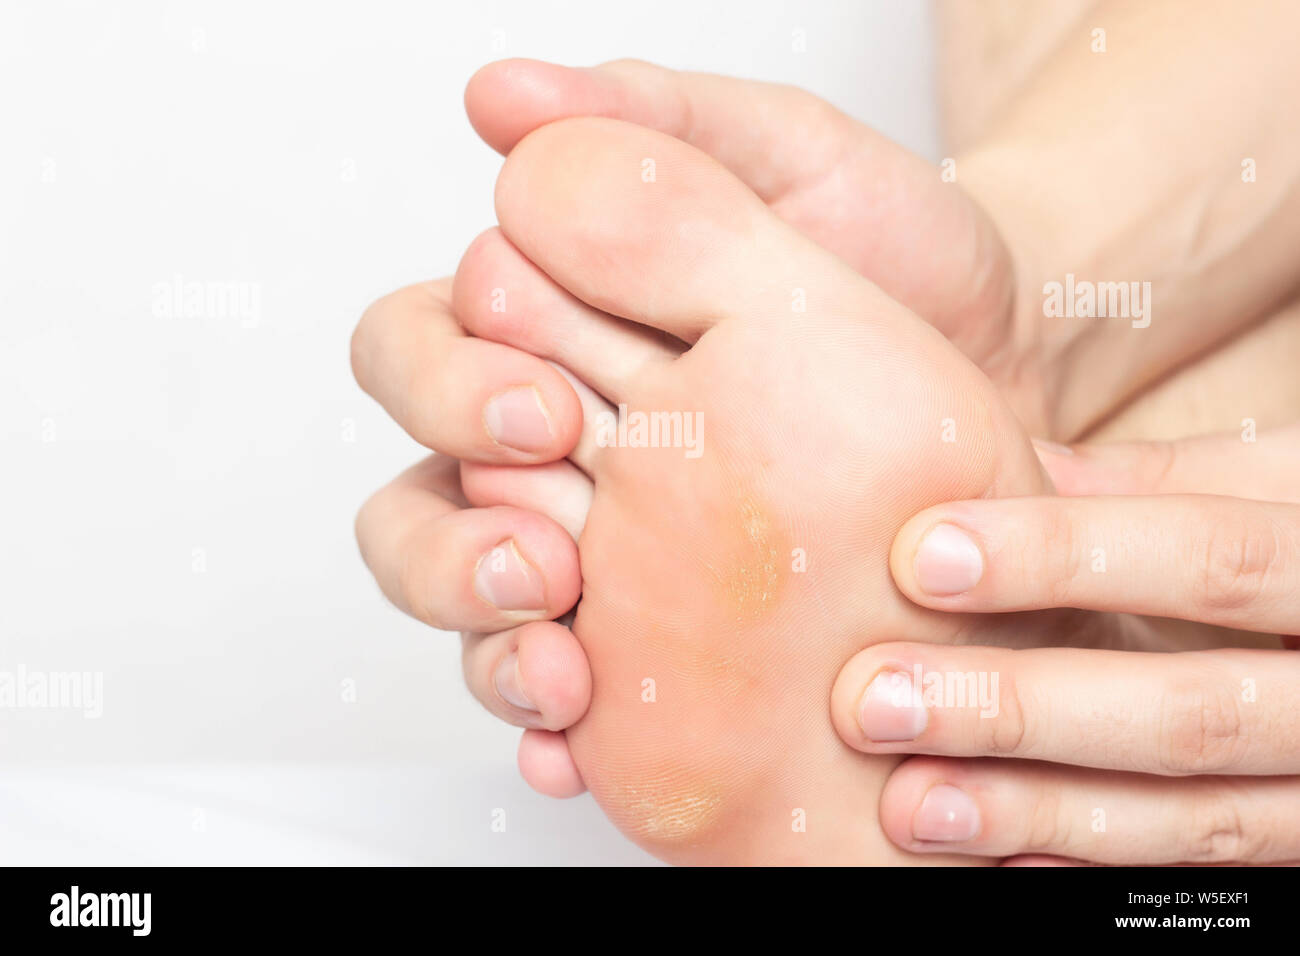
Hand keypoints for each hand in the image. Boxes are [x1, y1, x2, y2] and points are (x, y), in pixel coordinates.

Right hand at [354, 57, 1036, 795]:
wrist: (1026, 392)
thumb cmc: (913, 270)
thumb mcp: (801, 172)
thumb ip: (658, 126)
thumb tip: (501, 100)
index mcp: (556, 326)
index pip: (420, 348)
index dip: (445, 383)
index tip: (543, 409)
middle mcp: (553, 446)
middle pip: (414, 494)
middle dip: (449, 532)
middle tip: (548, 544)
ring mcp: (595, 548)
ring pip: (461, 604)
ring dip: (484, 640)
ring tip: (560, 663)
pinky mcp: (647, 635)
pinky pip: (549, 693)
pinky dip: (546, 725)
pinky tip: (579, 741)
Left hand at [830, 426, 1299, 863]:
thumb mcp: (1280, 489)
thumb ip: (1156, 486)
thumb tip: (999, 465)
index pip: (1210, 558)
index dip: (1066, 555)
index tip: (921, 556)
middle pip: (1193, 710)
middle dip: (1025, 709)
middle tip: (874, 699)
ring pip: (1203, 818)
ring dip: (1043, 814)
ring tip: (910, 805)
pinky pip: (1221, 881)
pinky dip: (1104, 874)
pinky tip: (1001, 867)